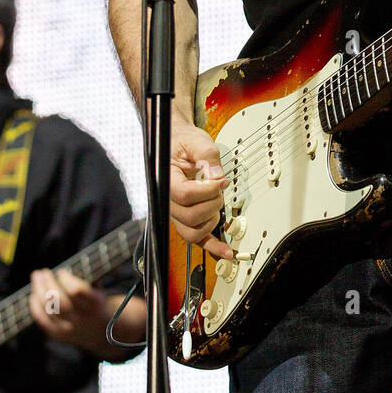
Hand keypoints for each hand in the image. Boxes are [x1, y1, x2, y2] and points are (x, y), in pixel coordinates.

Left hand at [29, 268, 109, 354]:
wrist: (99, 330)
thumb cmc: (95, 302)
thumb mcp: (98, 289)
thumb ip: (84, 278)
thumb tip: (63, 271)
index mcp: (95, 304)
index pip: (76, 291)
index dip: (66, 279)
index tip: (61, 271)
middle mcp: (82, 319)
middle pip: (60, 300)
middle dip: (48, 283)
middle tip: (43, 272)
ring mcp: (69, 328)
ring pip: (49, 309)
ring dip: (38, 291)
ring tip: (37, 277)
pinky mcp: (58, 334)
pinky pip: (42, 319)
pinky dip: (35, 305)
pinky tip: (34, 294)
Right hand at [169, 116, 232, 260]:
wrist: (177, 144)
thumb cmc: (183, 142)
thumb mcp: (196, 141)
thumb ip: (207, 155)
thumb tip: (217, 177)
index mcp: (165, 180)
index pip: (184, 194)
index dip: (207, 190)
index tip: (219, 181)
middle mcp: (167, 201)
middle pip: (189, 217)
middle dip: (212, 204)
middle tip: (219, 188)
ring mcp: (176, 212)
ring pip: (192, 233)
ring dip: (211, 221)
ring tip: (216, 203)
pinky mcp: (186, 218)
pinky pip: (197, 239)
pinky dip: (212, 247)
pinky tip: (226, 251)